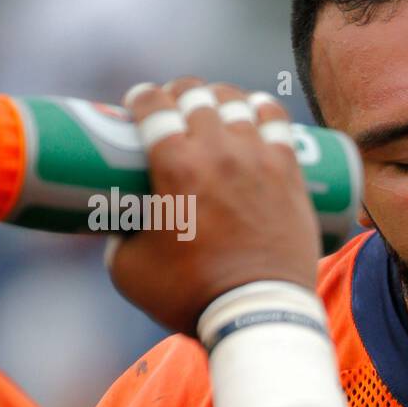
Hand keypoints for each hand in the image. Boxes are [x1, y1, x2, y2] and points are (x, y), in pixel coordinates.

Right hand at [105, 77, 320, 335]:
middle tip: (176, 105)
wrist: (257, 313)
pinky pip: (281, 125)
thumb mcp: (129, 269)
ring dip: (223, 96)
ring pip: (241, 104)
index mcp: (175, 166)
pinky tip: (258, 109)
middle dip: (181, 92)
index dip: (143, 96)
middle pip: (198, 97)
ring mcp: (260, 161)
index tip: (139, 103)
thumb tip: (117, 225)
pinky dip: (266, 110)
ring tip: (217, 103)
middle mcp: (219, 153)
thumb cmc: (190, 295)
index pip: (155, 107)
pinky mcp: (291, 176)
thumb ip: (118, 238)